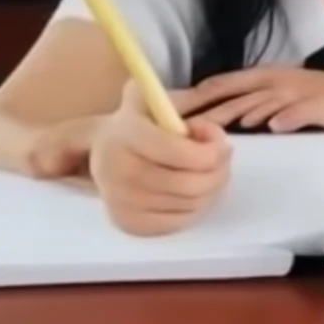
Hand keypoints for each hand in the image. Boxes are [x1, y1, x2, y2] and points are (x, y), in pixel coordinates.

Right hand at [89, 81, 230, 235]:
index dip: (212, 147)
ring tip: (209, 168)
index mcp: (128, 135)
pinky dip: (197, 205)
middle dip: (219, 169)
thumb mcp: (152, 98)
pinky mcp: (130, 224)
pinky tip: (195, 187)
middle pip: (192, 184)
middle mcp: (121, 173)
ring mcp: (123, 204)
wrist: (100, 151)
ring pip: (191, 205)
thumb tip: (211, 132)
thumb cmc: (137, 121)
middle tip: (224, 155)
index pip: (183, 154)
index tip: (216, 134)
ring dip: (213, 186)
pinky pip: (181, 221)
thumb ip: (184, 107)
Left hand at [176, 62, 323, 132]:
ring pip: (259, 101)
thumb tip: (238, 119)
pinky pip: (297, 111)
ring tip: (207, 130)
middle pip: (235, 92)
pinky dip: (281, 117)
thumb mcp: (293, 101)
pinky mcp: (320, 105)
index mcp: (271, 78)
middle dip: (203, 107)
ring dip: (233, 113)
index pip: (226, 84)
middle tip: (173, 123)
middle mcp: (280, 81)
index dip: (198, 96)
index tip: (169, 110)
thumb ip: (266, 107)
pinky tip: (268, 127)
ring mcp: (299, 92)